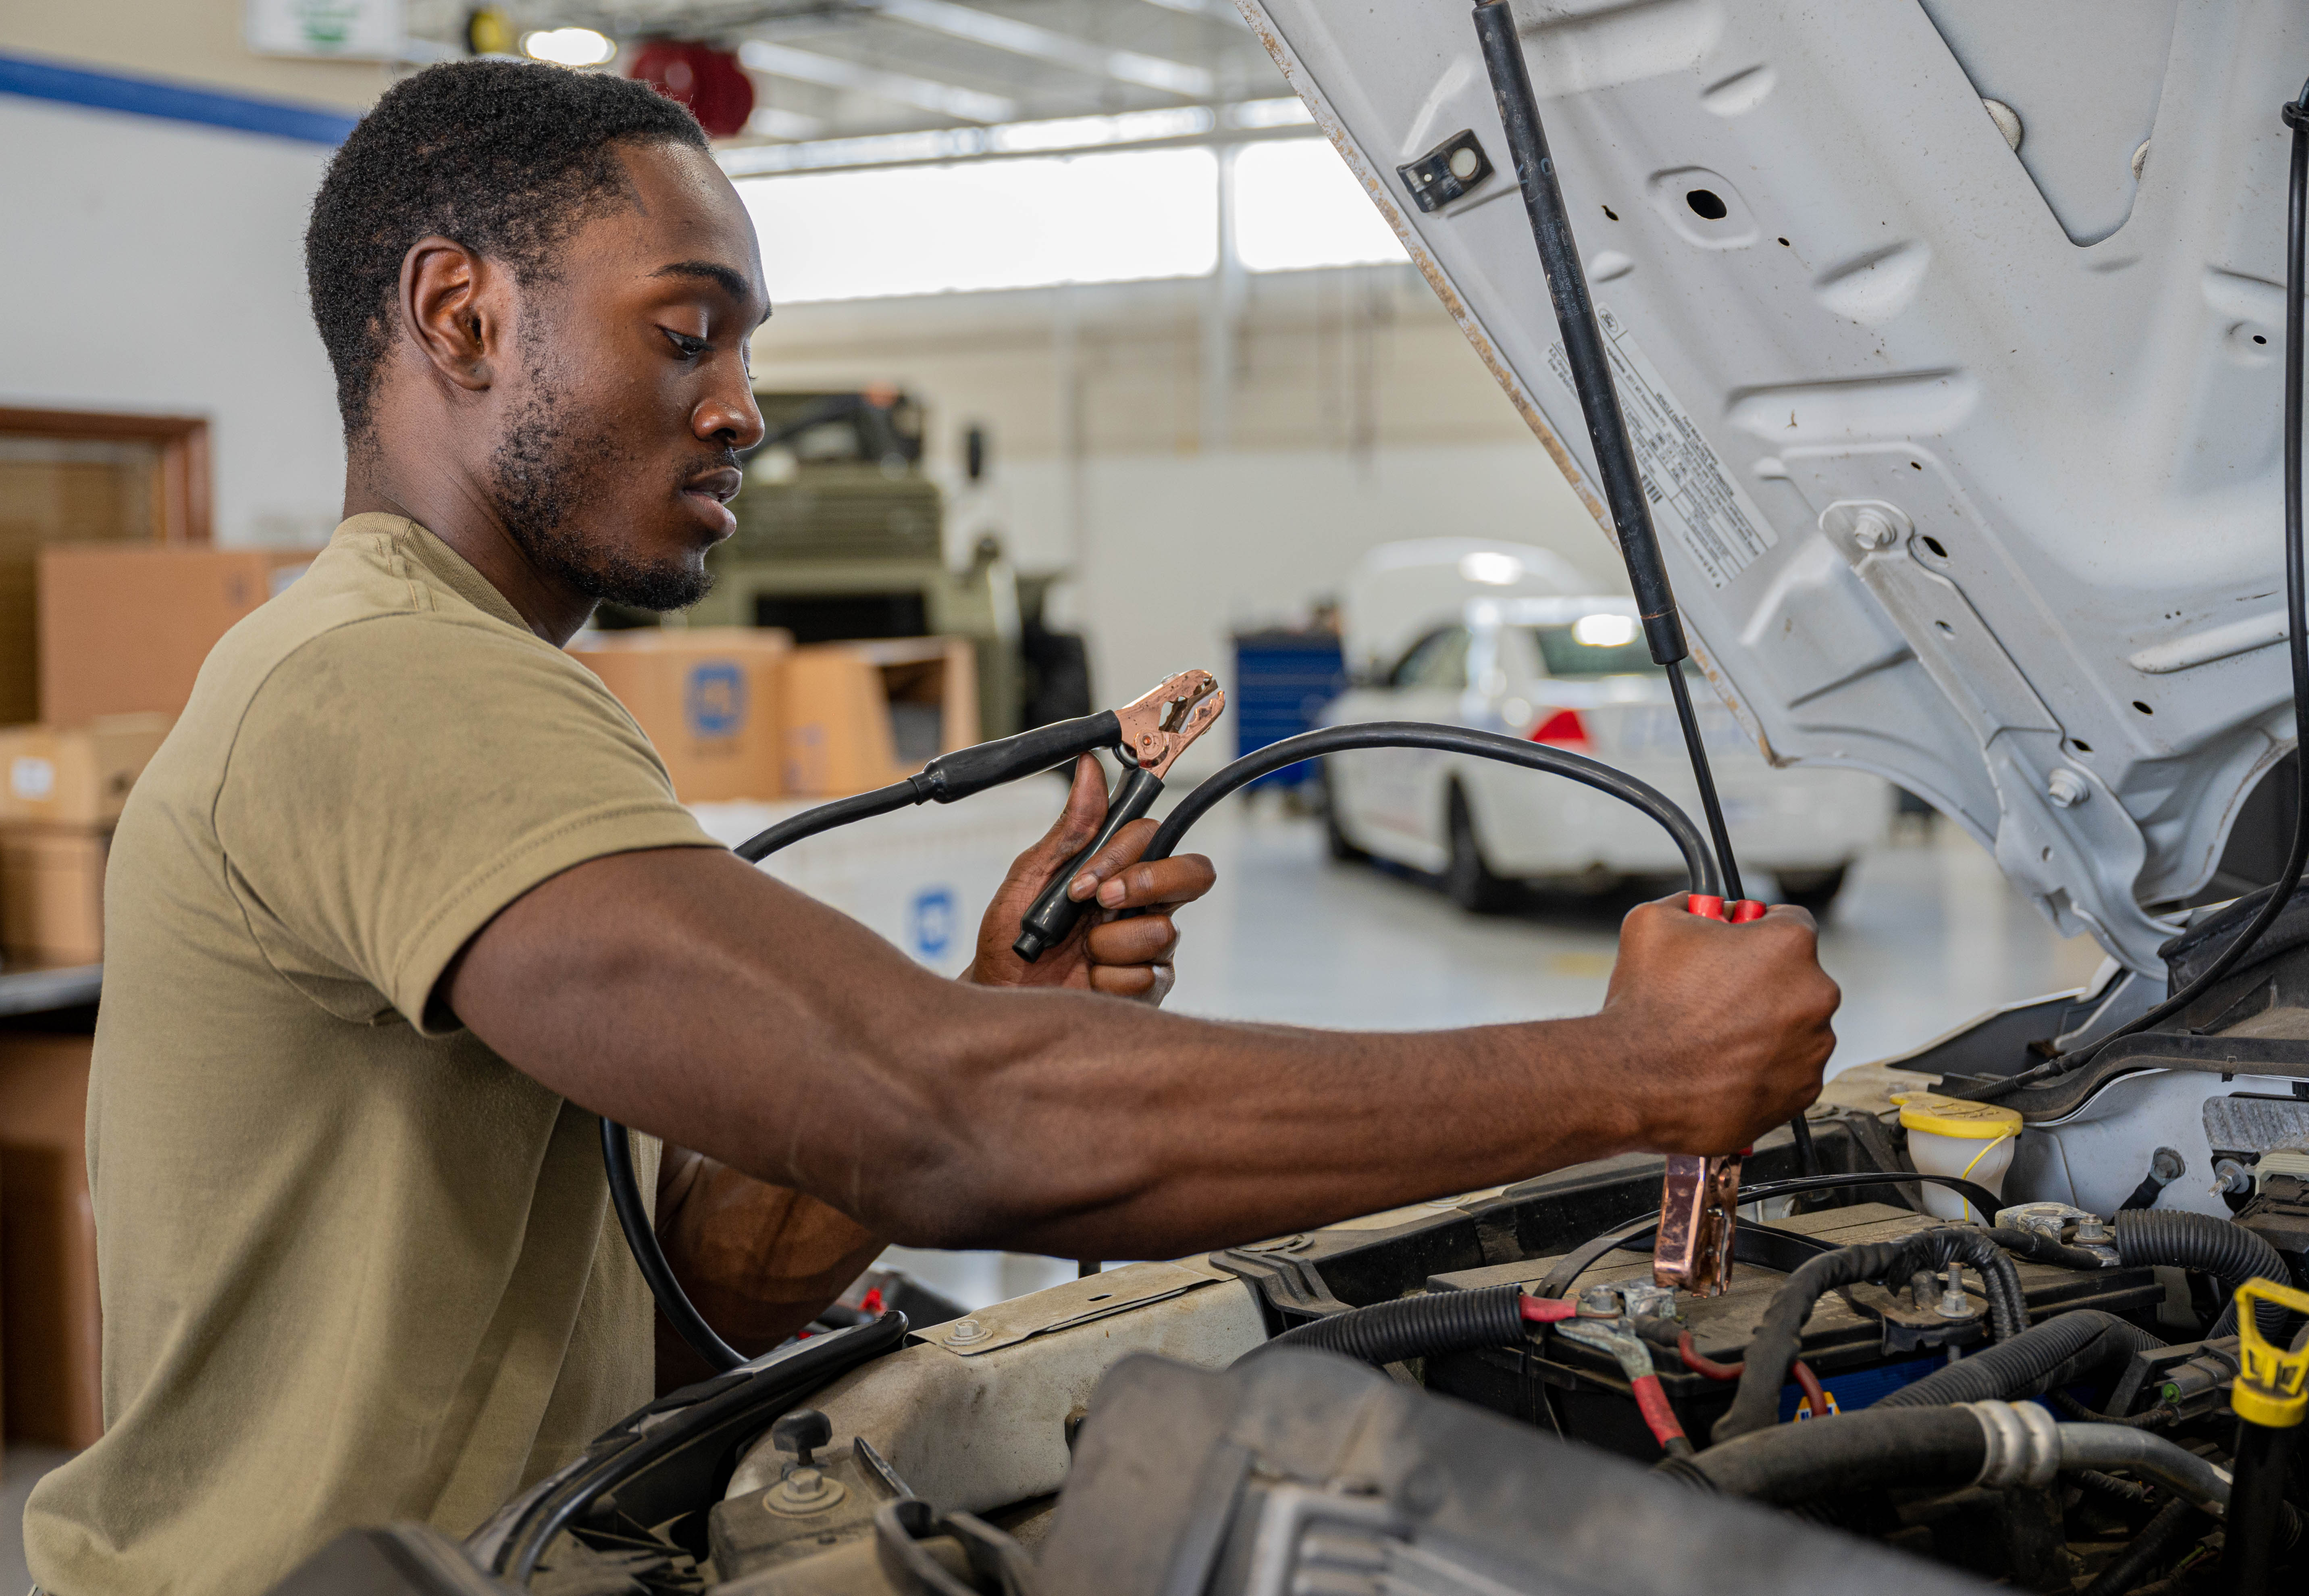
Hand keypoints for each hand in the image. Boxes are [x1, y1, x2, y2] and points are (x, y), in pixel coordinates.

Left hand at [965, 754, 1216, 1002]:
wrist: (1002, 997)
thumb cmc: (1012, 938)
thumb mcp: (1032, 875)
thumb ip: (1070, 828)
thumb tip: (1089, 767)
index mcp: (1119, 870)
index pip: (1155, 839)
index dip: (1125, 857)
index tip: (1082, 882)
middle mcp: (1145, 904)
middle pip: (1195, 874)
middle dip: (1150, 883)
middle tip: (1102, 903)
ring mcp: (1151, 947)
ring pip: (1164, 931)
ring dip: (1108, 944)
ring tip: (1080, 954)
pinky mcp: (1150, 987)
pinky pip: (1149, 978)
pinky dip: (1107, 980)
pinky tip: (1087, 982)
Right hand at [1596, 893, 1839, 1154]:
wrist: (1631, 1080)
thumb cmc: (1644, 1001)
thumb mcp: (1652, 921)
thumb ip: (1691, 903)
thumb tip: (1699, 905)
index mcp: (1788, 944)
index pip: (1791, 921)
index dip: (1758, 929)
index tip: (1735, 945)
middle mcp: (1815, 994)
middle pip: (1796, 976)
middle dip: (1763, 979)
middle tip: (1717, 993)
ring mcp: (1813, 1047)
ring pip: (1796, 1025)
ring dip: (1766, 1025)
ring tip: (1715, 1034)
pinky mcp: (1803, 1090)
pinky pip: (1791, 1068)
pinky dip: (1765, 1065)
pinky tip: (1724, 1063)